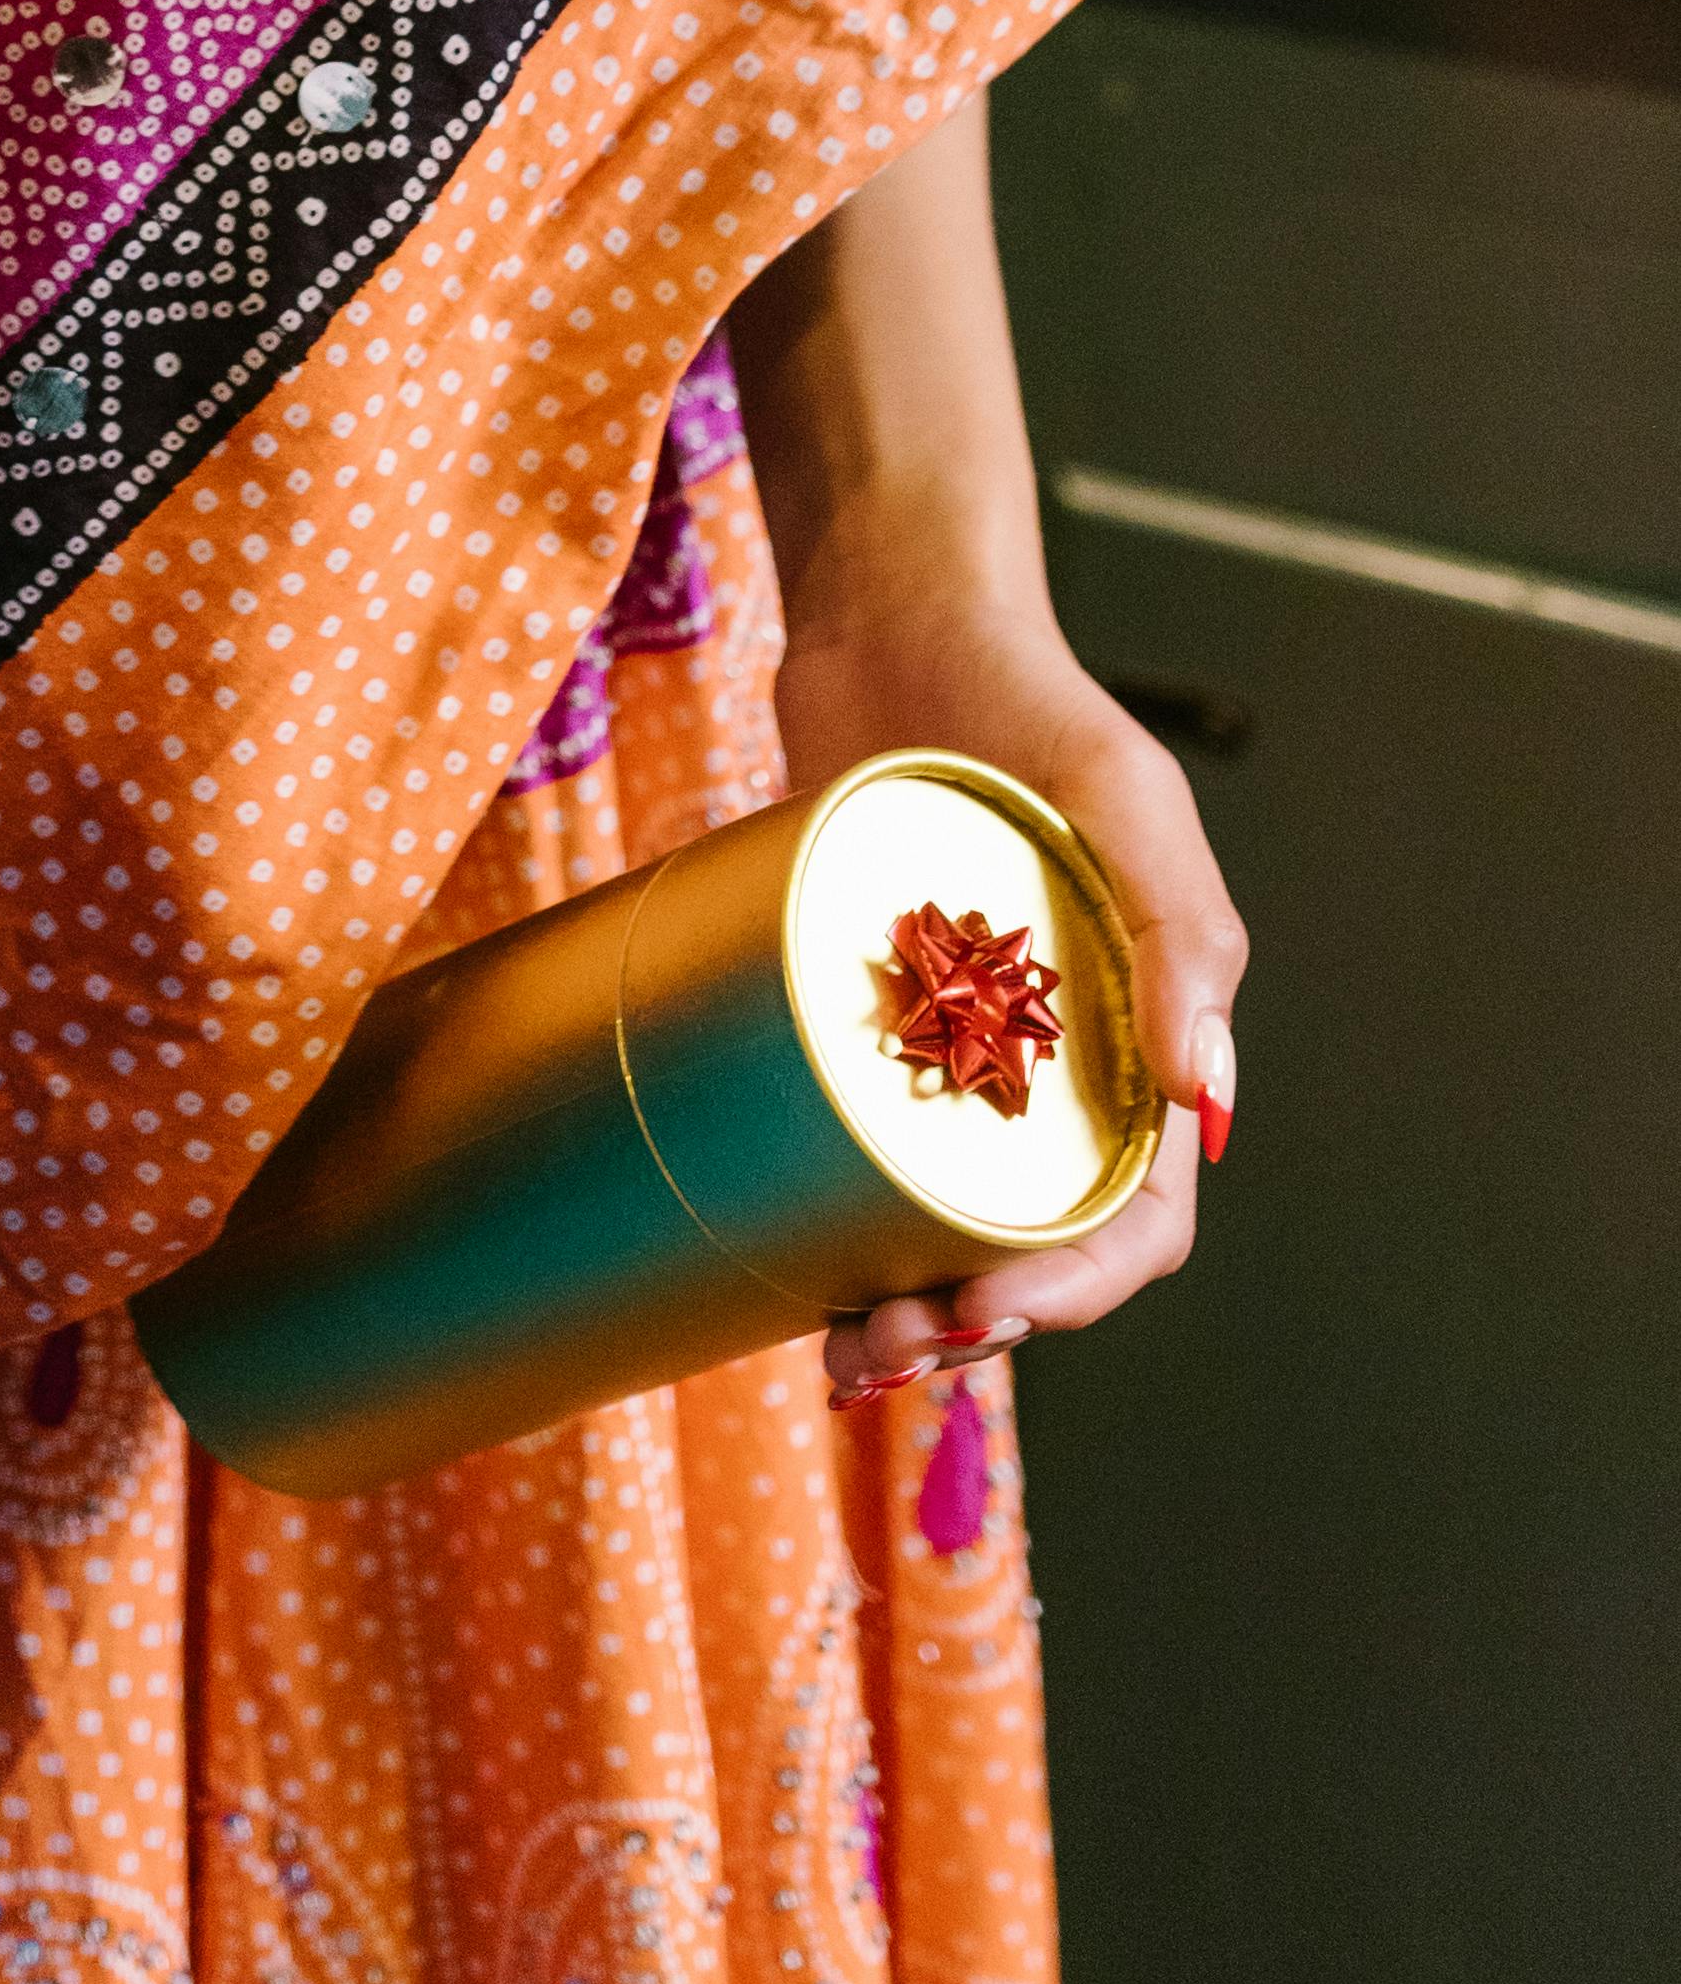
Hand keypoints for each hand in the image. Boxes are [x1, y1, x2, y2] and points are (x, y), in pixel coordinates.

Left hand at [773, 586, 1244, 1405]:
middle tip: (884, 1353)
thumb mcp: (1122, 798)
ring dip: (899, 1310)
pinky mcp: (860, 1026)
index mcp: (1140, 1045)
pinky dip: (827, 1231)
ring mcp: (951, 1058)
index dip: (1076, 1288)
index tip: (991, 1310)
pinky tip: (777, 1276)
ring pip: (936, 1227)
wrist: (891, 625)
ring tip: (836, 1359)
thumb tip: (1206, 1103)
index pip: (1135, 1217)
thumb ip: (1183, 934)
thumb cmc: (1029, 700)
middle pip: (1029, 1249)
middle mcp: (1052, 1072)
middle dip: (971, 1329)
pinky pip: (851, 1155)